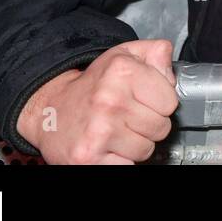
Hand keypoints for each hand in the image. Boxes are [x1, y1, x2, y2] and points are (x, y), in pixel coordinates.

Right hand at [16, 39, 177, 164]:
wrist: (49, 110)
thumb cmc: (92, 85)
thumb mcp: (124, 56)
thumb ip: (156, 54)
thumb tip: (172, 72)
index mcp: (122, 71)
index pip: (171, 102)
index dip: (160, 102)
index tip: (143, 100)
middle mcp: (110, 100)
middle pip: (161, 128)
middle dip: (149, 124)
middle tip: (128, 117)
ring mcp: (99, 131)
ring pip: (146, 149)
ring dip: (135, 144)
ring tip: (117, 131)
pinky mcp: (88, 158)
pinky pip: (128, 166)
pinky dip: (122, 160)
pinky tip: (109, 147)